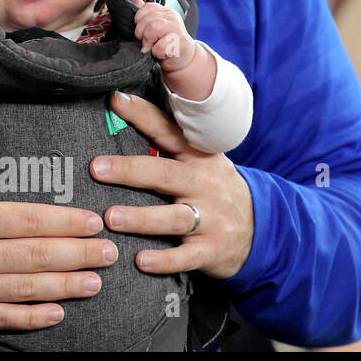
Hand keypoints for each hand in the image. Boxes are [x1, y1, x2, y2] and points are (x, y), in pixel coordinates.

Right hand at [0, 121, 116, 329]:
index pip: (28, 220)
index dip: (65, 221)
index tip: (92, 221)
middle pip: (37, 255)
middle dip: (79, 253)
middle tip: (109, 251)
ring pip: (28, 288)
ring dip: (66, 284)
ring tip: (95, 280)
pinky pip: (5, 317)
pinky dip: (34, 317)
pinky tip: (57, 312)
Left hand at [91, 91, 254, 278]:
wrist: (264, 230)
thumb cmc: (215, 188)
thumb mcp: (201, 161)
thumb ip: (167, 141)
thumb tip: (120, 109)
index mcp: (198, 157)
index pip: (169, 132)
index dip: (143, 115)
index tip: (116, 100)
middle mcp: (205, 184)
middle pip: (165, 174)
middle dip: (130, 171)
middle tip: (97, 168)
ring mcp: (211, 218)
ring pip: (174, 217)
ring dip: (141, 218)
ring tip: (111, 218)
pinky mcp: (212, 250)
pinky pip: (186, 256)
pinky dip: (165, 260)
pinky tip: (141, 261)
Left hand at [133, 0, 194, 69]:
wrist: (183, 57)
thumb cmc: (166, 43)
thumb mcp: (154, 28)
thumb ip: (145, 16)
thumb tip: (136, 2)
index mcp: (165, 11)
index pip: (146, 7)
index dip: (139, 20)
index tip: (143, 30)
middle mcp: (172, 16)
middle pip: (146, 19)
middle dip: (140, 33)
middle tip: (147, 42)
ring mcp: (177, 28)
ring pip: (152, 28)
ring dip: (148, 41)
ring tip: (152, 46)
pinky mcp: (180, 41)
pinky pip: (160, 46)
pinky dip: (157, 52)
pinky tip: (162, 53)